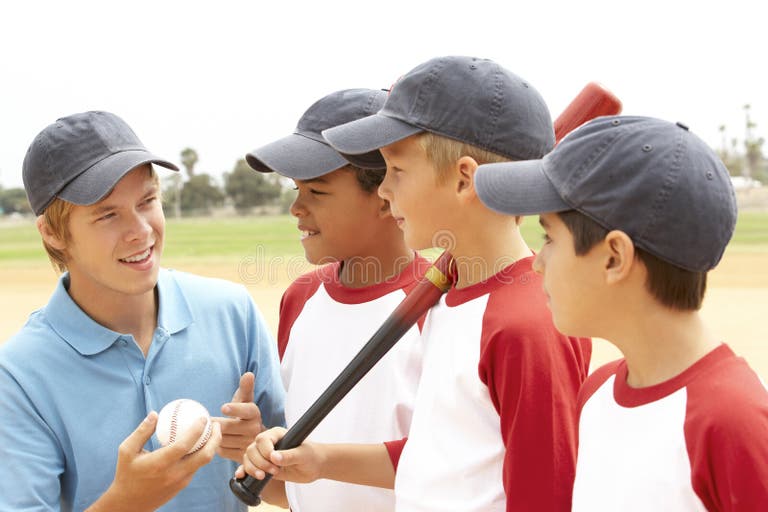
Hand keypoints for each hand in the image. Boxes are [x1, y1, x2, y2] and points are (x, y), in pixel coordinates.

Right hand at [88, 411, 221, 511]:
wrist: (129, 504)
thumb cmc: (126, 474)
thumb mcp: (127, 451)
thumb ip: (141, 432)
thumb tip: (155, 414)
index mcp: (161, 463)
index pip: (185, 445)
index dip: (198, 430)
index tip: (203, 417)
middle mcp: (174, 473)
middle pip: (205, 456)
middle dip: (216, 439)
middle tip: (216, 425)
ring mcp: (180, 481)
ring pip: (203, 462)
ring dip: (211, 446)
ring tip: (211, 432)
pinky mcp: (182, 486)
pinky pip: (196, 467)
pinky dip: (202, 455)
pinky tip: (199, 444)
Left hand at [212, 372, 264, 461]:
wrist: (256, 439)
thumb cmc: (245, 415)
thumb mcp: (246, 401)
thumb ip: (246, 388)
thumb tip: (248, 374)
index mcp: (254, 414)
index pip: (247, 410)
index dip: (236, 408)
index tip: (223, 407)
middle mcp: (254, 429)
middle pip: (228, 426)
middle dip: (216, 424)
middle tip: (204, 421)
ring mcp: (249, 444)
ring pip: (224, 440)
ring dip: (214, 436)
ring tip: (208, 432)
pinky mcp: (242, 457)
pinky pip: (223, 452)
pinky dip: (216, 447)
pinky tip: (214, 443)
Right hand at [236, 426, 323, 483]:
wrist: (314, 467)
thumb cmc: (311, 456)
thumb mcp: (303, 455)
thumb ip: (289, 455)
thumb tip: (274, 457)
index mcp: (277, 434)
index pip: (263, 439)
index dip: (265, 451)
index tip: (274, 460)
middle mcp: (268, 443)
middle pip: (252, 449)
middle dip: (260, 462)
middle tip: (275, 471)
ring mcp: (263, 455)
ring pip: (248, 458)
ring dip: (252, 469)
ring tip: (264, 476)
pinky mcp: (262, 466)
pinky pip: (247, 467)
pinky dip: (243, 471)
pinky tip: (241, 477)